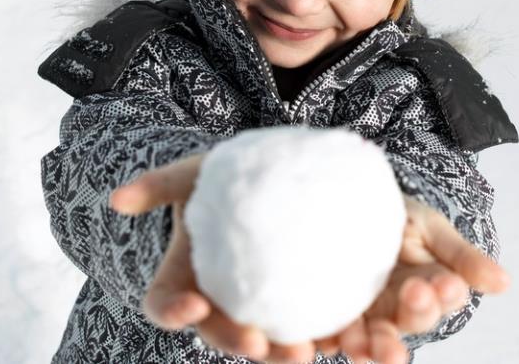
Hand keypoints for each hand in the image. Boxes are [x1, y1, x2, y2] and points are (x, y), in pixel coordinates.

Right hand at [110, 156, 508, 363]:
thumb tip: (116, 197)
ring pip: (309, 344)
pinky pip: (353, 330)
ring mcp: (287, 316)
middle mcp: (240, 312)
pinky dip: (379, 337)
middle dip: (271, 354)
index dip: (182, 315)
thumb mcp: (196, 173)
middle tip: (292, 352)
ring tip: (370, 350)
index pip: (176, 307)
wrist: (268, 191)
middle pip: (250, 342)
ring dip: (343, 350)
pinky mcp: (332, 311)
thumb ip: (161, 183)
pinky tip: (402, 335)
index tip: (194, 309)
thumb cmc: (223, 186)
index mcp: (194, 287)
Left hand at [314, 196, 509, 363]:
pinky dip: (326, 338)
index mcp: (429, 291)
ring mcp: (364, 313)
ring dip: (367, 345)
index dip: (443, 295)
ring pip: (368, 338)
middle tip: (410, 302)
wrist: (356, 204)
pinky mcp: (331, 313)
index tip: (446, 283)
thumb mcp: (433, 229)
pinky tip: (323, 339)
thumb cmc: (401, 217)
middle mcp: (398, 309)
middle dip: (410, 319)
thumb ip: (464, 258)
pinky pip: (328, 331)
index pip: (441, 299)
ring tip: (362, 344)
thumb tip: (504, 283)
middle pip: (405, 323)